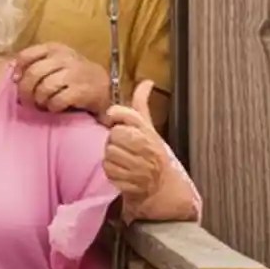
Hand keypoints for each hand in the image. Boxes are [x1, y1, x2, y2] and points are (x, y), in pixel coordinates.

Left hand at [14, 42, 110, 115]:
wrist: (103, 86)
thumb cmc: (72, 75)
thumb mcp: (55, 63)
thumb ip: (36, 64)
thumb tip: (14, 77)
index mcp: (54, 48)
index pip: (27, 55)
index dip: (18, 70)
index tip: (16, 81)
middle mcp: (64, 57)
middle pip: (33, 73)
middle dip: (25, 91)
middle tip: (26, 101)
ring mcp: (75, 73)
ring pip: (44, 87)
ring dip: (39, 100)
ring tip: (42, 104)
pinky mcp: (82, 90)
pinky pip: (57, 100)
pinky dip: (52, 106)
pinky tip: (55, 107)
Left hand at [103, 80, 168, 208]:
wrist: (161, 186)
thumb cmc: (151, 152)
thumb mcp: (149, 127)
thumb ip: (142, 105)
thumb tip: (147, 82)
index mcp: (150, 133)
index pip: (130, 116)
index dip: (117, 114)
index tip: (112, 116)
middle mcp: (147, 149)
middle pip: (115, 134)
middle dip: (114, 139)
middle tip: (122, 145)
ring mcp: (140, 167)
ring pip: (109, 152)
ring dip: (111, 156)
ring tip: (123, 159)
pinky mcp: (131, 182)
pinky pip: (108, 170)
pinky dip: (111, 171)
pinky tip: (122, 171)